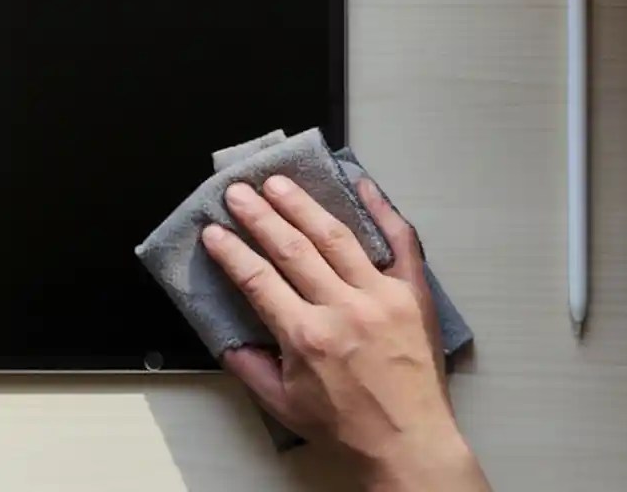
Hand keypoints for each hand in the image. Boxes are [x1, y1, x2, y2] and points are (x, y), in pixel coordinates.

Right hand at [202, 176, 487, 491]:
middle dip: (260, 216)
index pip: (258, 280)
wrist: (410, 443)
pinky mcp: (412, 294)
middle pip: (293, 248)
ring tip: (279, 183)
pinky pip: (400, 241)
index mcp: (308, 338)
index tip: (214, 232)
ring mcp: (381, 297)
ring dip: (303, 205)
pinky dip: (382, 210)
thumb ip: (248, 367)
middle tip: (238, 192)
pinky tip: (362, 184)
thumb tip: (224, 337)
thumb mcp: (283, 404)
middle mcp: (344, 310)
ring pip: (336, 236)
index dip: (231, 252)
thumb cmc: (350, 428)